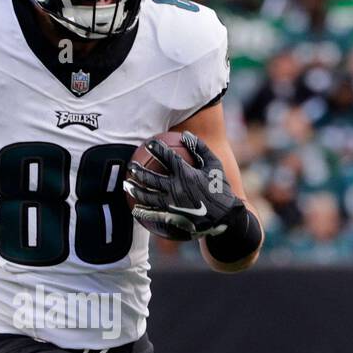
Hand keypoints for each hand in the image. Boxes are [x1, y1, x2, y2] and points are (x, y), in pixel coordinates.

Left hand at [126, 131, 243, 238]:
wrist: (225, 217)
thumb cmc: (220, 188)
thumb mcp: (214, 165)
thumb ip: (200, 149)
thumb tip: (185, 135)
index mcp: (186, 174)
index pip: (167, 158)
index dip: (157, 149)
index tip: (149, 144)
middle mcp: (176, 189)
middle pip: (151, 178)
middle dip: (138, 171)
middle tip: (131, 166)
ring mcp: (172, 204)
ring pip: (148, 196)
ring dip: (135, 190)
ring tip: (127, 185)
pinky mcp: (172, 217)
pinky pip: (153, 214)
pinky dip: (142, 211)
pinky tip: (134, 208)